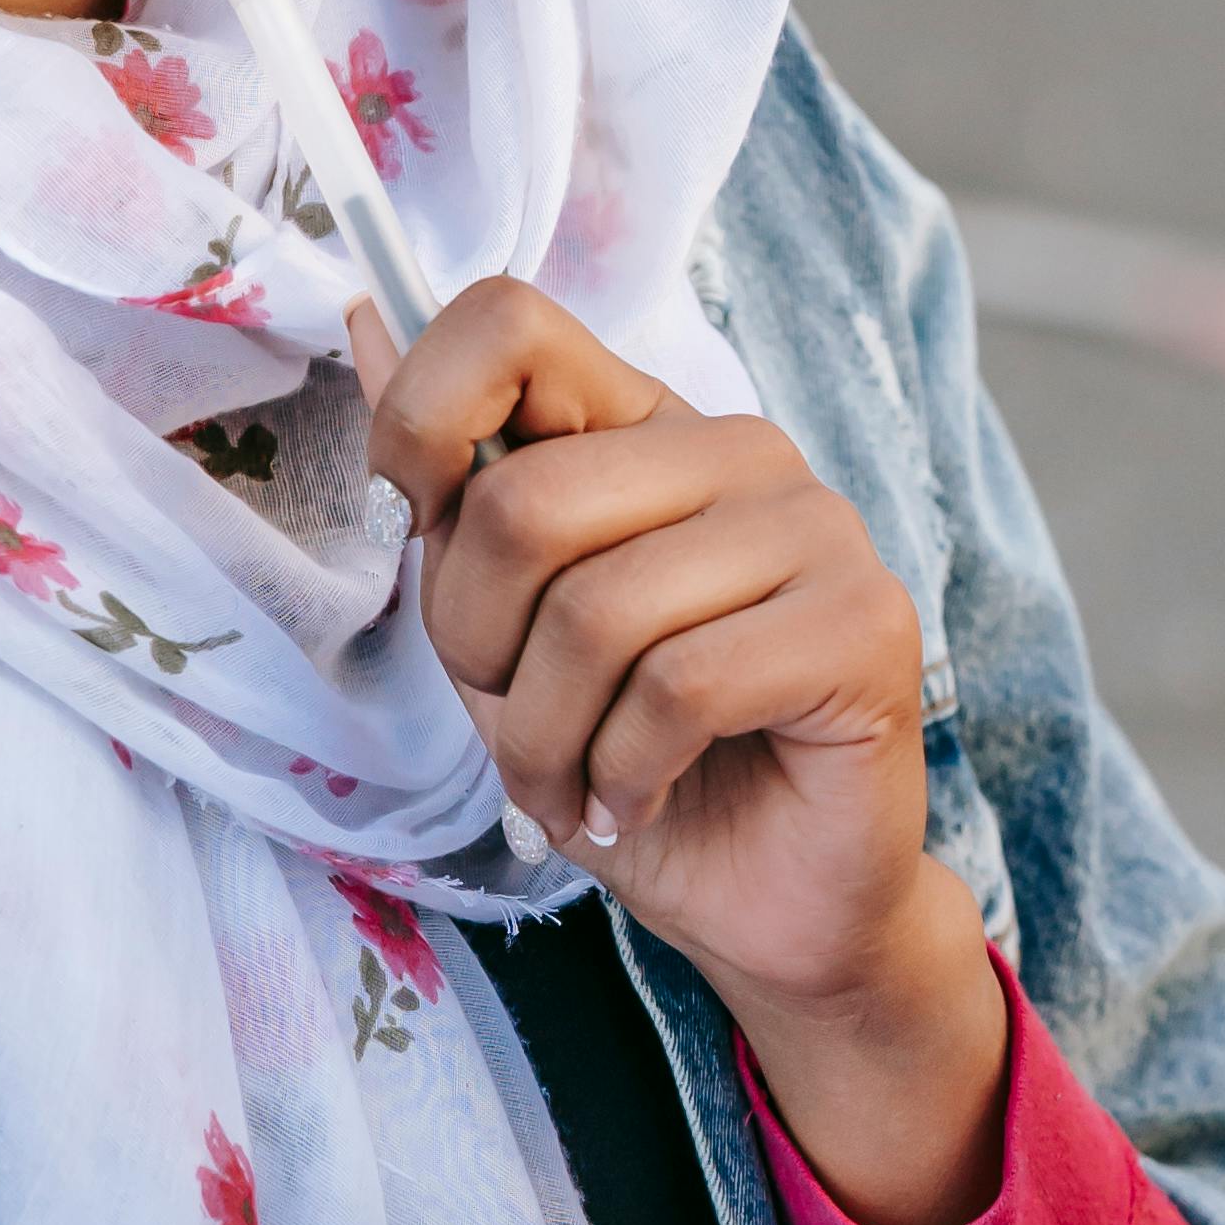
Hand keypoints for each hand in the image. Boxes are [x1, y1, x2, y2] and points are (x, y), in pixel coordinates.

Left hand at [357, 277, 1006, 1224]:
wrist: (769, 906)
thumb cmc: (632, 763)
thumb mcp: (501, 637)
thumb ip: (447, 492)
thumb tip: (361, 318)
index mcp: (644, 426)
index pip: (510, 322)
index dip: (421, 419)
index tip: (422, 529)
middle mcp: (738, 450)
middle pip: (523, 502)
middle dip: (478, 649)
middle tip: (519, 728)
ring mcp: (815, 527)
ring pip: (596, 613)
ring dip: (545, 741)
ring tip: (575, 785)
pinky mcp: (863, 622)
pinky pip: (678, 685)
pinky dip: (624, 771)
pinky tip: (638, 799)